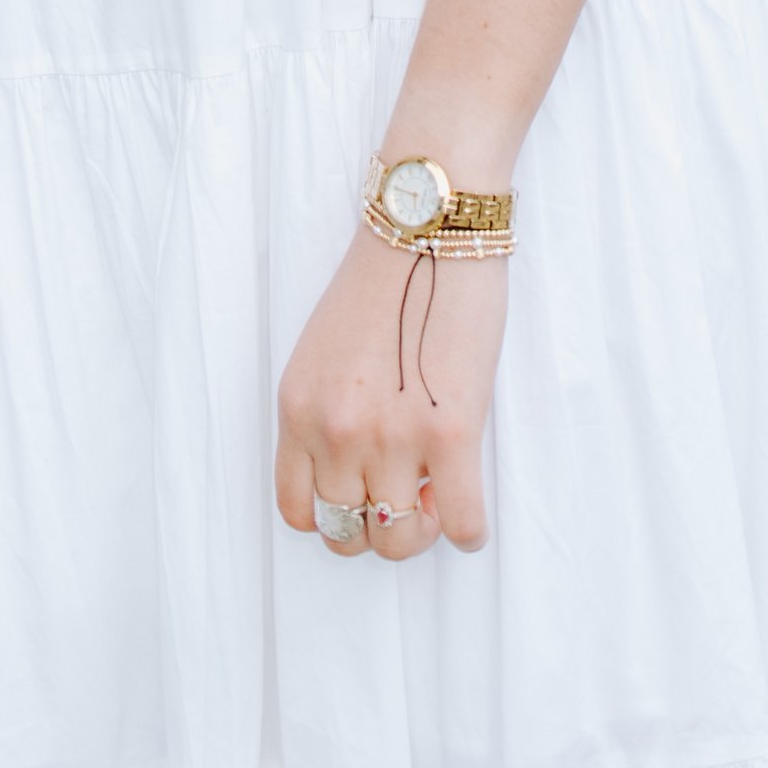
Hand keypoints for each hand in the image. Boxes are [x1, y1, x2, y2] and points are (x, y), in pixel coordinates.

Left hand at [275, 224, 508, 563]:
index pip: (298, 511)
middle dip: (378, 524)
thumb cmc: (384, 280)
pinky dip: (467, 529)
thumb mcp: (323, 350)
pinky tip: (469, 508)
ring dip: (422, 529)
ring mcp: (392, 437)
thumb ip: (328, 412)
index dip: (334, 515)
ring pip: (398, 541)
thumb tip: (359, 473)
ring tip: (437, 493)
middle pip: (347, 534)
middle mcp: (336, 431)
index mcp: (298, 408)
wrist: (430, 226)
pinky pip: (459, 526)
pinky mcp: (451, 434)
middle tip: (406, 491)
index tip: (362, 492)